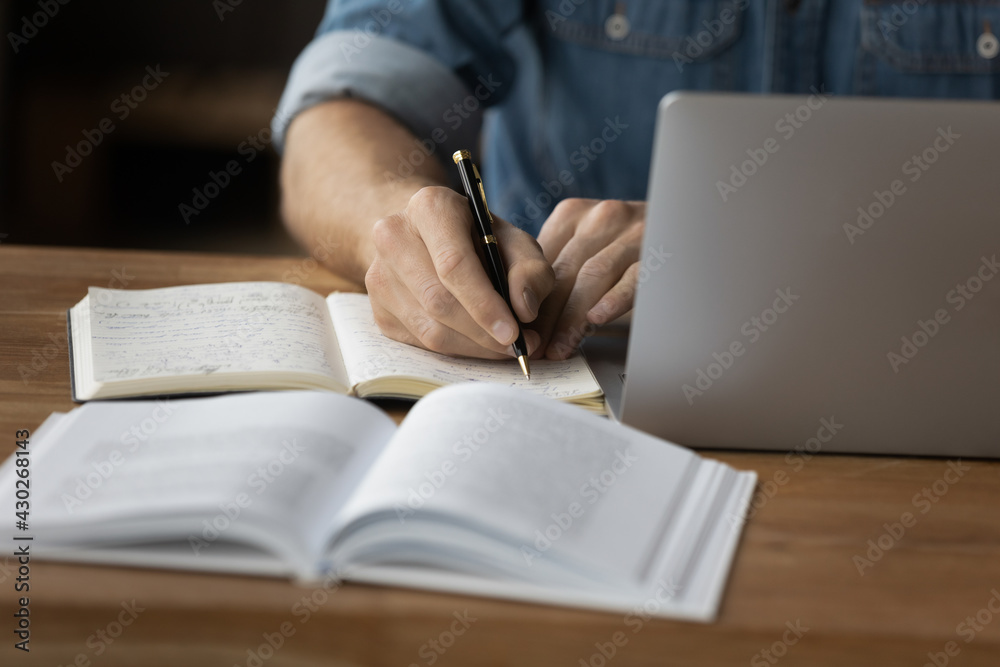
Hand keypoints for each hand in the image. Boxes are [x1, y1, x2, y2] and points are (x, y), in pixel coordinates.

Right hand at [365, 186, 554, 357]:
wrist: (431, 238)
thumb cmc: (481, 239)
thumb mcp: (516, 242)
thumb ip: (531, 270)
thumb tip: (524, 309)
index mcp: (429, 207)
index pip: (453, 264)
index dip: (484, 303)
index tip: (513, 332)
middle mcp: (393, 236)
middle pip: (438, 300)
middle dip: (482, 332)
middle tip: (518, 346)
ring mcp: (378, 275)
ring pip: (428, 329)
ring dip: (473, 346)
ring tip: (505, 347)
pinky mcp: (378, 309)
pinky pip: (419, 342)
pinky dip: (456, 350)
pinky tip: (478, 343)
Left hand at [532, 199, 645, 358]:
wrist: (688, 230)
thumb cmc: (630, 252)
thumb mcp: (588, 251)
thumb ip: (560, 275)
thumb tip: (528, 323)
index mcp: (574, 215)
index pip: (540, 261)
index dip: (526, 300)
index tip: (518, 332)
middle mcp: (601, 217)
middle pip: (563, 270)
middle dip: (545, 316)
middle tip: (534, 349)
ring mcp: (632, 230)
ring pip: (592, 275)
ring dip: (572, 318)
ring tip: (560, 348)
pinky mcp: (659, 248)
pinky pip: (632, 277)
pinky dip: (614, 299)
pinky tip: (597, 318)